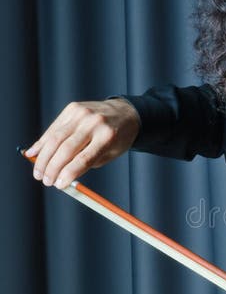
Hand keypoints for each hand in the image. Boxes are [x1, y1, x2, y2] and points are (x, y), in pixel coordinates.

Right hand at [25, 98, 140, 188]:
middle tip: (46, 181)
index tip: (58, 185)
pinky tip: (34, 153)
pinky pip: (54, 128)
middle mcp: (93, 123)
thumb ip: (87, 164)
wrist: (124, 112)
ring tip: (38, 173)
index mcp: (107, 137)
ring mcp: (81, 114)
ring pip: (55, 138)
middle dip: (53, 168)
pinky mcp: (72, 108)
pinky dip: (42, 142)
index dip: (69, 173)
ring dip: (43, 158)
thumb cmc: (117, 138)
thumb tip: (60, 176)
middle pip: (66, 149)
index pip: (84, 159)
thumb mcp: (109, 154)